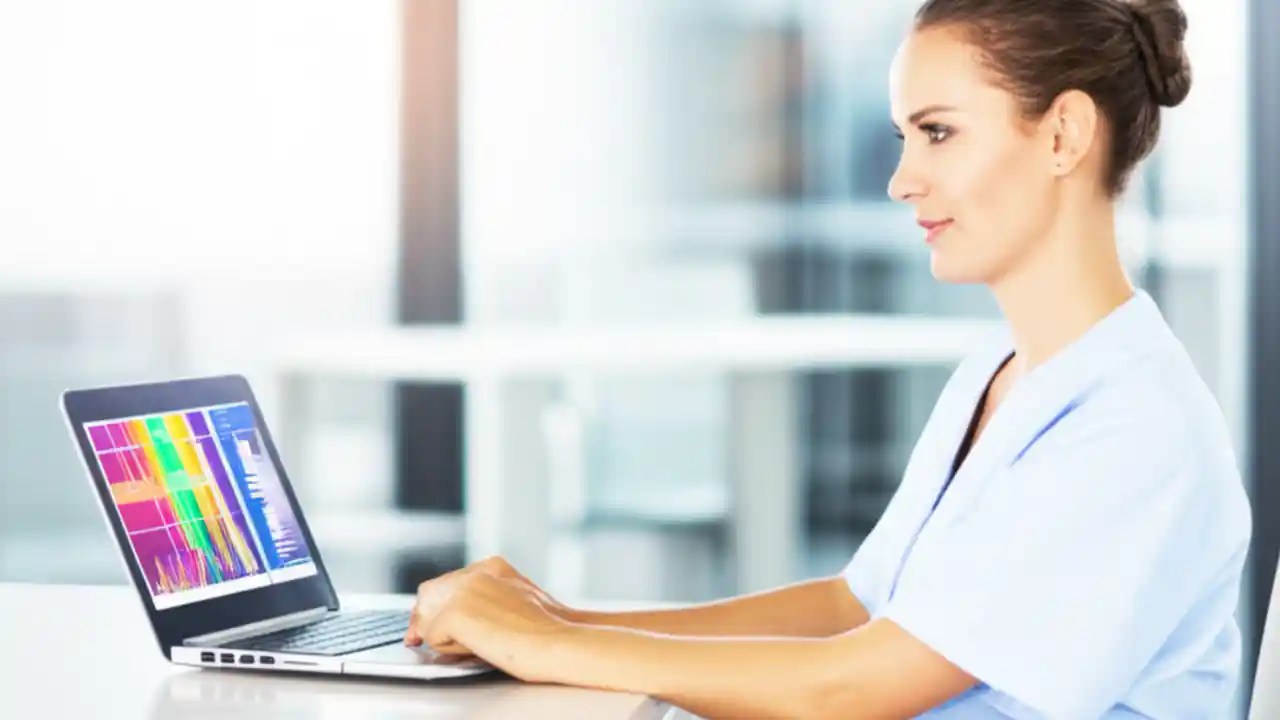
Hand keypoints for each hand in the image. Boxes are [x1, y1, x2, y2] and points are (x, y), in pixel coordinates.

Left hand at [415, 571, 574, 683]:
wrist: (559, 641)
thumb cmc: (551, 631)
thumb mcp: (521, 601)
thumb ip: (491, 600)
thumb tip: (460, 618)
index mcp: (494, 566)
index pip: (449, 582)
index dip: (436, 605)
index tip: (428, 624)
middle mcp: (476, 572)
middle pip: (429, 593)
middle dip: (425, 617)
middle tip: (420, 638)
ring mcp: (464, 590)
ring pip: (428, 615)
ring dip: (442, 633)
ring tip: (473, 644)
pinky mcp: (455, 613)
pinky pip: (432, 637)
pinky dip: (447, 648)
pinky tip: (475, 648)